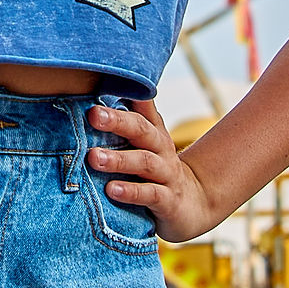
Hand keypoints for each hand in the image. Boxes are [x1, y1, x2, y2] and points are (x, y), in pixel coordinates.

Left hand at [87, 99, 219, 244]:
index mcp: (153, 132)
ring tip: (94, 157)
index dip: (124, 95)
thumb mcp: (146, 143)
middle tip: (94, 115)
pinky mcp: (168, 201)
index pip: (140, 108)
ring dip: (119, 159)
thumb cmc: (157, 168)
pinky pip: (151, 194)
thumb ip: (127, 122)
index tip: (100, 84)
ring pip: (145, 162)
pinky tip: (111, 190)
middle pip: (141, 129)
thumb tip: (97, 97)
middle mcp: (161, 149)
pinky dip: (131, 192)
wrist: (193, 203)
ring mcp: (166, 174)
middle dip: (117, 121)